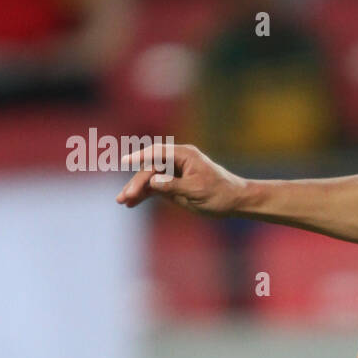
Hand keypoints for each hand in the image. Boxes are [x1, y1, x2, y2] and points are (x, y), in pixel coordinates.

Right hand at [116, 143, 245, 214]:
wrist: (234, 201)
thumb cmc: (220, 193)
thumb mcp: (197, 190)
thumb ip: (174, 185)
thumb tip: (153, 181)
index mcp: (184, 155)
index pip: (157, 153)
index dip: (140, 157)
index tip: (125, 162)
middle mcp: (177, 160)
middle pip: (150, 168)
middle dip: (137, 182)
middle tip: (125, 197)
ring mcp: (173, 172)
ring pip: (149, 179)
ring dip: (136, 189)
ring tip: (122, 202)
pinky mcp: (172, 184)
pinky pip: (154, 188)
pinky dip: (144, 195)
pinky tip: (131, 204)